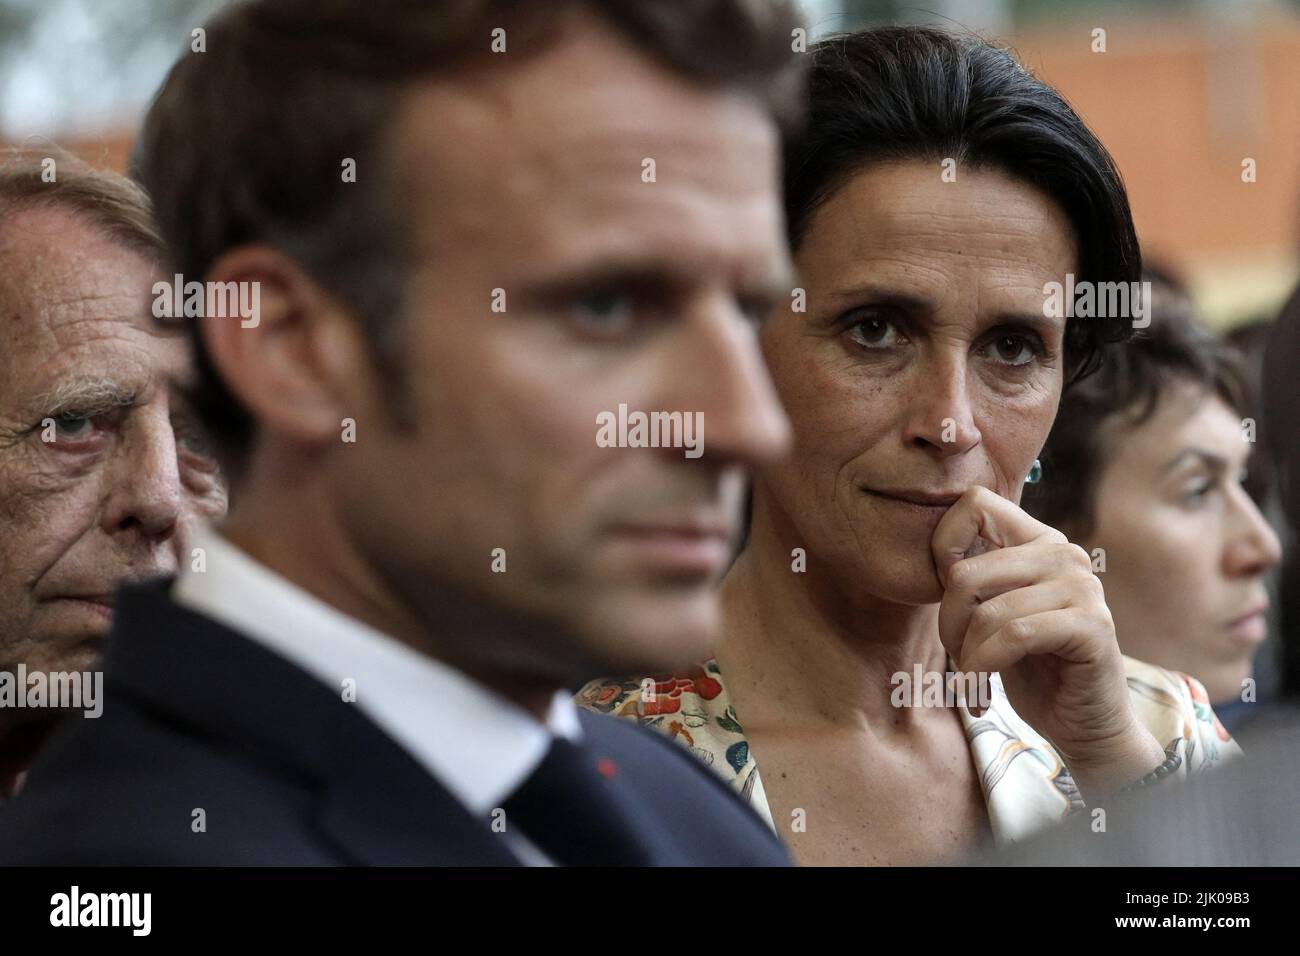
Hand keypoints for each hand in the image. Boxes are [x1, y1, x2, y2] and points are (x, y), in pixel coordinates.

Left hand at [931, 486, 1164, 800]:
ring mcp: (1083, 587)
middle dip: (948, 624)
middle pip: (965, 572)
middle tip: (958, 657)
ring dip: (966, 655)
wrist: (1083, 726)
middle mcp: (1065, 554)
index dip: (943, 548)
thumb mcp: (992, 614)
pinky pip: (1013, 635)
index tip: (950, 597)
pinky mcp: (1091, 624)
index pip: (974, 503)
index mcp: (1039, 541)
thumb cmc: (1031, 669)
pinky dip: (985, 667)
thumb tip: (937, 553)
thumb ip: (973, 577)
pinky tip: (982, 691)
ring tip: (972, 677)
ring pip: (986, 611)